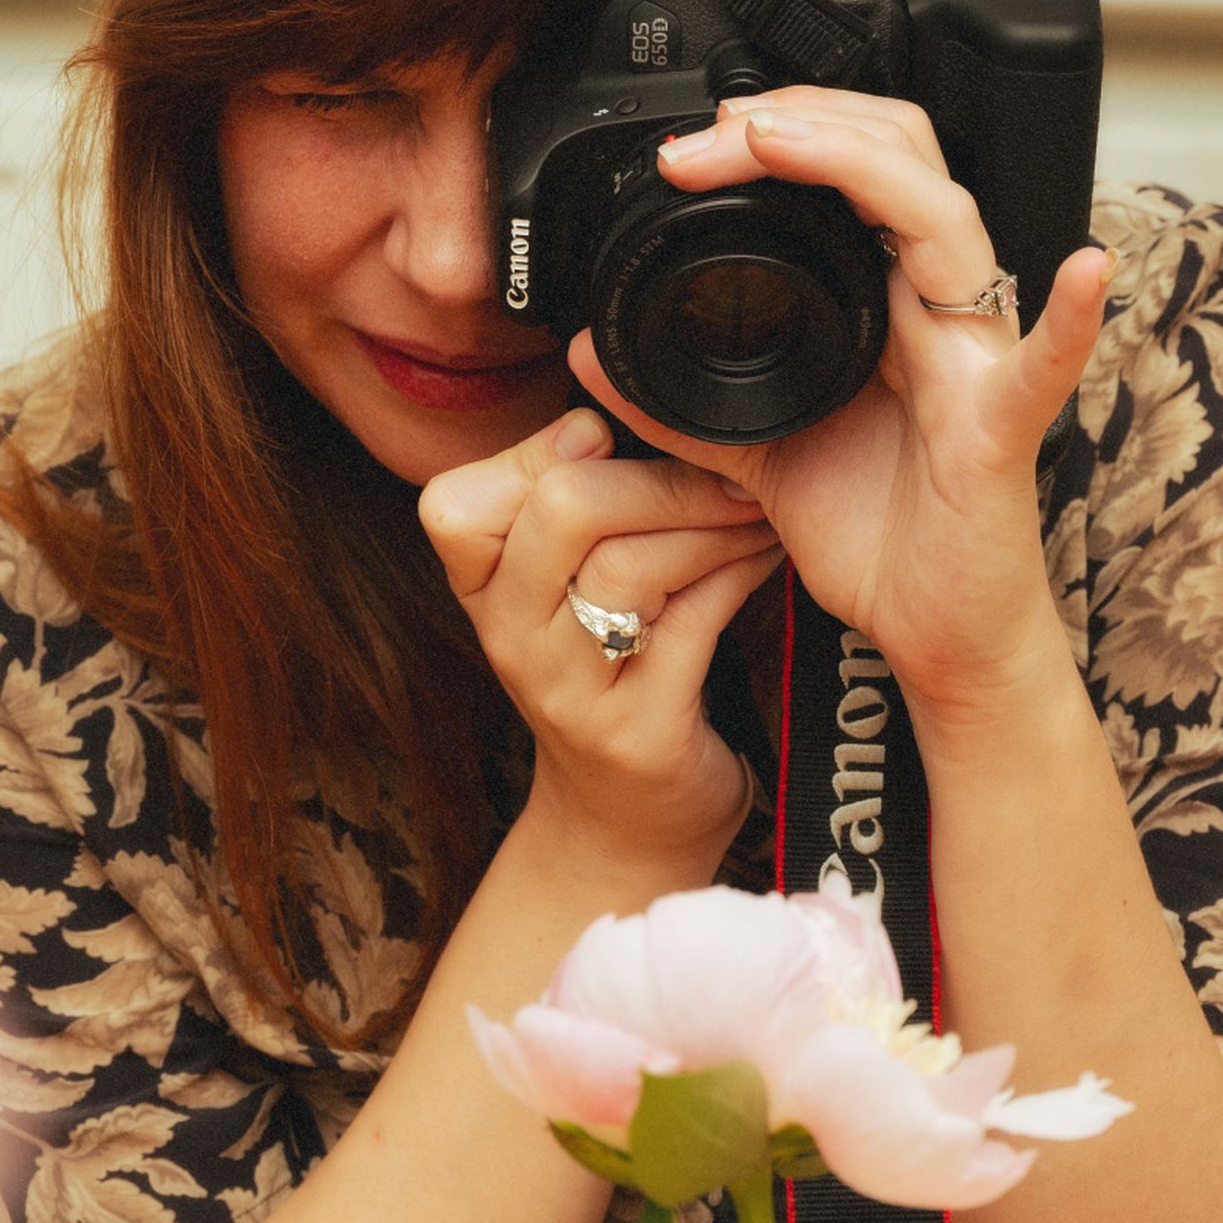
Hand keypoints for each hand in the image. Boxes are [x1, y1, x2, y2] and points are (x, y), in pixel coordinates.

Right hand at [418, 409, 785, 875]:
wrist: (629, 825)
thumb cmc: (609, 678)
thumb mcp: (564, 589)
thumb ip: (573, 504)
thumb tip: (614, 397)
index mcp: (480, 593)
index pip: (457, 501)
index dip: (532, 453)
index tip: (603, 441)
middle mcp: (511, 642)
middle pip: (560, 512)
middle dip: (652, 476)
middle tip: (716, 470)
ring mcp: (571, 694)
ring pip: (632, 565)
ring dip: (710, 518)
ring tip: (755, 503)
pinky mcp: (639, 734)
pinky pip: (695, 623)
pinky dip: (739, 571)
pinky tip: (765, 551)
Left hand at [567, 90, 1111, 730]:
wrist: (934, 634)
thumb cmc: (877, 538)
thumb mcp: (755, 454)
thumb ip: (677, 406)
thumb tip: (593, 358)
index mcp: (884, 304)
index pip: (851, 173)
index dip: (780, 133)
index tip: (693, 149)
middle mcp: (937, 312)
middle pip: (901, 163)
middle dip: (809, 122)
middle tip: (719, 130)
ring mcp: (973, 362)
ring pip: (949, 226)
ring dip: (866, 168)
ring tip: (788, 143)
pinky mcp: (998, 433)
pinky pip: (1044, 368)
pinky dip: (1070, 319)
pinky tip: (1085, 273)